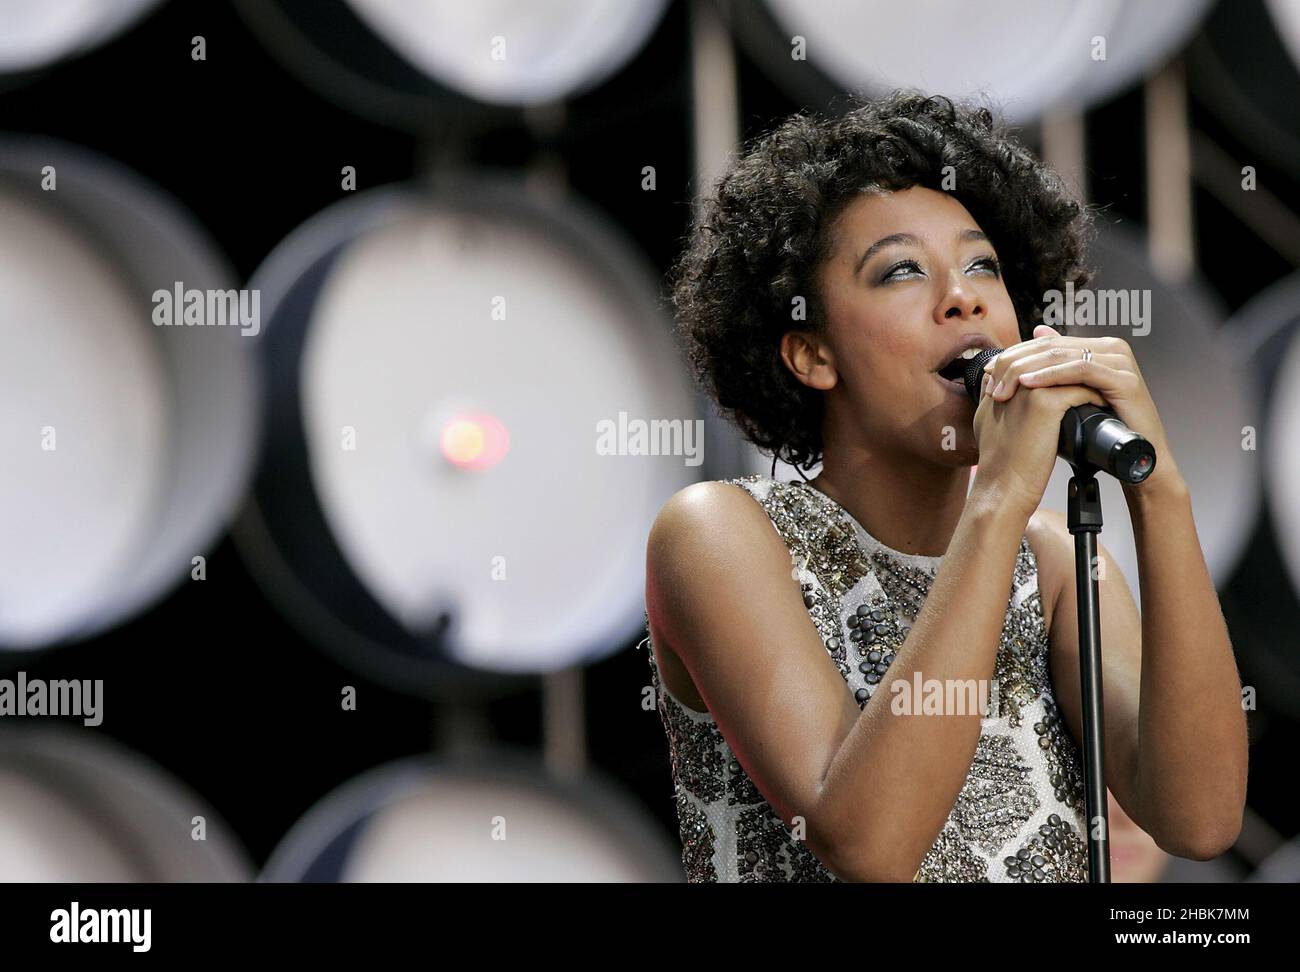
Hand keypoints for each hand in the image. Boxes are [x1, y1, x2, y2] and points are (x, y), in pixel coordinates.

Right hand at [971, 345, 1108, 519]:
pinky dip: (1094, 394)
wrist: (1003, 487)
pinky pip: (1079, 388)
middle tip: (1094, 377)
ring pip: (1067, 369)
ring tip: (1103, 387)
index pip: (1028, 359)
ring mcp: (1026, 389)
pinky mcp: (1043, 403)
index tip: (1072, 375)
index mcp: (996, 386)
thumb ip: (995, 403)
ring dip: (1088, 376)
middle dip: (1074, 364)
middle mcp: (1010, 382)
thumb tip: (1008, 396)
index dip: (1052, 363)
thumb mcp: (988, 426)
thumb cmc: (1001, 466)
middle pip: (1048, 357)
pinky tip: (1103, 403)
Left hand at [982, 324, 1183, 497]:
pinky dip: (1051, 376)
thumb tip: (1038, 331)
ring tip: (1004, 386)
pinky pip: (1081, 370)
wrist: (1128, 458)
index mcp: (1097, 348)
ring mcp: (1119, 361)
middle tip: (991, 380)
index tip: (988, 371)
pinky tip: (1029, 384)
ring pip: (1062, 356)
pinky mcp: (1124, 378)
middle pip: (1052, 347)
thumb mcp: (1068, 396)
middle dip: (1015, 363)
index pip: (1047, 343)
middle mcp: (1110, 348)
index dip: (1014, 355)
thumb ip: (1055, 366)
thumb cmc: (1098, 431)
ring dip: (1027, 370)